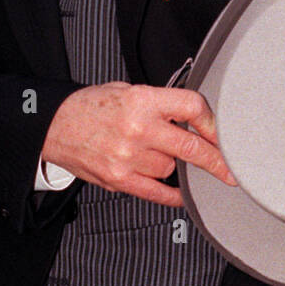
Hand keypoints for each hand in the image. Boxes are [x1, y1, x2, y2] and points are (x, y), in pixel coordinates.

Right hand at [40, 82, 237, 206]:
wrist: (53, 125)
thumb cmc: (89, 106)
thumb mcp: (126, 90)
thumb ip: (159, 103)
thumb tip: (191, 118)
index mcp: (142, 100)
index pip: (191, 108)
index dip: (211, 121)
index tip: (220, 132)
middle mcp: (138, 129)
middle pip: (191, 147)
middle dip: (216, 160)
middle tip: (231, 169)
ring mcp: (128, 157)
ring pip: (172, 169)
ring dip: (174, 165)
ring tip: (159, 155)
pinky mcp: (119, 179)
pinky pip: (157, 193)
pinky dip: (172, 194)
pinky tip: (180, 193)